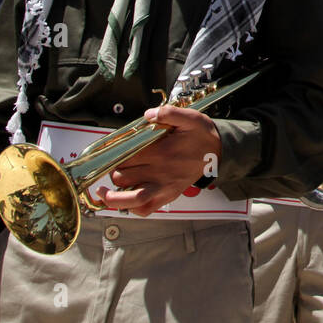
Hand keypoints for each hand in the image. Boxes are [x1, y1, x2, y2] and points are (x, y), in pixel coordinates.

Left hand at [100, 104, 222, 215]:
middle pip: (123, 177)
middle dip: (113, 171)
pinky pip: (146, 209)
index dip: (114, 155)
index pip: (126, 157)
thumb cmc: (202, 136)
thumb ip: (169, 113)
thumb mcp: (191, 118)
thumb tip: (149, 115)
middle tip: (112, 165)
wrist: (218, 153)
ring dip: (113, 196)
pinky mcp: (168, 196)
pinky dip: (132, 209)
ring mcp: (164, 187)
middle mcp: (160, 172)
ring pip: (130, 199)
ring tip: (104, 191)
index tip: (111, 151)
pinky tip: (126, 202)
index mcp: (161, 152)